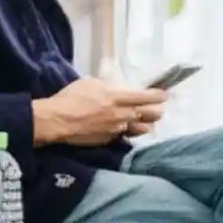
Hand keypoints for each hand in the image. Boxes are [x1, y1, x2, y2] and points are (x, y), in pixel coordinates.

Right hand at [33, 78, 167, 146]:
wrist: (59, 120)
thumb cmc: (72, 97)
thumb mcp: (91, 82)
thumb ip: (107, 85)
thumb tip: (115, 85)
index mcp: (118, 97)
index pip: (145, 97)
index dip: (157, 96)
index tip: (164, 95)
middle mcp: (121, 114)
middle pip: (148, 115)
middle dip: (156, 111)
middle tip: (158, 109)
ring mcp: (117, 129)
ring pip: (140, 128)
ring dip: (145, 124)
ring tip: (145, 121)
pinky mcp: (110, 140)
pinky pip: (125, 135)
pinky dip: (128, 131)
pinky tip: (126, 128)